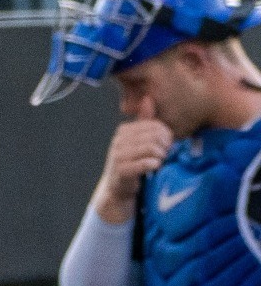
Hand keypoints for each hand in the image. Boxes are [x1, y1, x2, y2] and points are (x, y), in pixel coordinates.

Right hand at [93, 95, 171, 223]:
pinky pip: (145, 163)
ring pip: (151, 149)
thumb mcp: (139, 140)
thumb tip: (148, 98)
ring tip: (160, 161)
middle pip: (154, 136)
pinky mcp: (120, 171)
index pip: (154, 125)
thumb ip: (144, 121)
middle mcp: (118, 142)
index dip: (166, 134)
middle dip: (165, 145)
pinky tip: (154, 167)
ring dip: (161, 156)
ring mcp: (117, 156)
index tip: (168, 144)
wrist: (119, 187)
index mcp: (123, 131)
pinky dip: (154, 165)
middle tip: (166, 154)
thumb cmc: (133, 161)